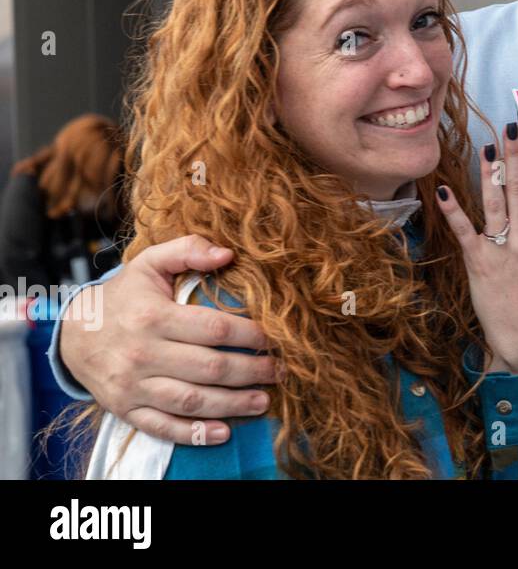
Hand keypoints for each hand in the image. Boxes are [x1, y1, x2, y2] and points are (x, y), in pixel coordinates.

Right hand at [61, 234, 278, 443]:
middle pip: (209, 368)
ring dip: (232, 404)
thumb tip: (228, 253)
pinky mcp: (125, 409)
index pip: (214, 329)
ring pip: (191, 401)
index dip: (250, 335)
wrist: (73, 334)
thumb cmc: (124, 297)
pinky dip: (193, 433)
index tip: (273, 339)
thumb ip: (188, 251)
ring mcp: (132, 386)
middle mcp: (142, 354)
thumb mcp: (149, 263)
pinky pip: (162, 426)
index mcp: (153, 317)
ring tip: (263, 401)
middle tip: (279, 372)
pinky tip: (223, 432)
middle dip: (251, 371)